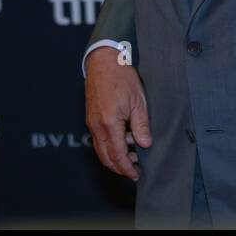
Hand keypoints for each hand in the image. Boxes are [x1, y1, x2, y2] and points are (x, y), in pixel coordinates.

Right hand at [85, 46, 151, 180]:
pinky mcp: (90, 118)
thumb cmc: (121, 76)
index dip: (127, 168)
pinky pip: (98, 139)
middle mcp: (97, 126)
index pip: (118, 155)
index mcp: (109, 123)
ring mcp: (91, 122)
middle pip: (106, 157)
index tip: (136, 175)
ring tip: (132, 153)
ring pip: (100, 150)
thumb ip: (141, 125)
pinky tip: (123, 139)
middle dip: (119, 167)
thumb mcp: (138, 100)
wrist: (103, 61)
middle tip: (134, 169)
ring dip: (114, 157)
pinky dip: (109, 146)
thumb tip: (144, 144)